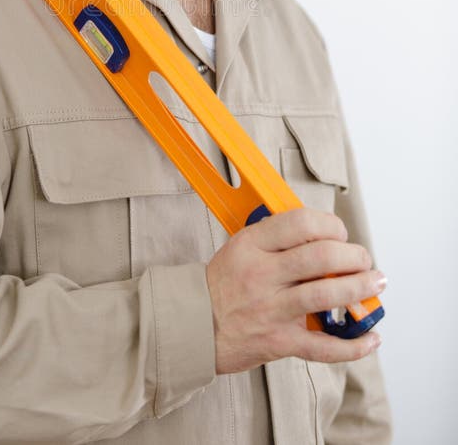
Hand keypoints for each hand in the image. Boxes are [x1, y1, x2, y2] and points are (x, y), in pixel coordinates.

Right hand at [206, 208, 385, 372]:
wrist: (193, 326)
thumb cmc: (222, 285)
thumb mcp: (241, 247)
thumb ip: (277, 239)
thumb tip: (322, 234)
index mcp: (252, 244)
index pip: (301, 222)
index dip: (330, 225)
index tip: (340, 233)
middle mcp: (262, 274)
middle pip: (322, 256)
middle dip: (354, 256)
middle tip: (363, 259)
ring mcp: (272, 309)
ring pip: (327, 295)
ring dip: (360, 288)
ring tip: (375, 283)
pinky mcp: (279, 341)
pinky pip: (323, 346)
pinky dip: (352, 345)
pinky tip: (370, 338)